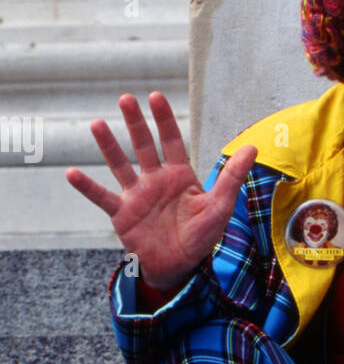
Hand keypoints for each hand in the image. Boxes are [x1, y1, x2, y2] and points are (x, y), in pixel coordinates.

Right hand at [66, 92, 256, 288]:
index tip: (155, 96)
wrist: (180, 266)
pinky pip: (102, 197)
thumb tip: (253, 147)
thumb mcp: (220, 206)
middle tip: (126, 99)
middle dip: (136, 123)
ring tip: (97, 125)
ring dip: (109, 146)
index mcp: (179, 174)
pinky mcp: (122, 213)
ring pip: (120, 165)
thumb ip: (232, 176)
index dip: (163, 119)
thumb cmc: (201, 236)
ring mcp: (136, 195)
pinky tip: (71, 173)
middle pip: (143, 145)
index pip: (171, 140)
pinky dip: (87, 187)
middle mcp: (155, 179)